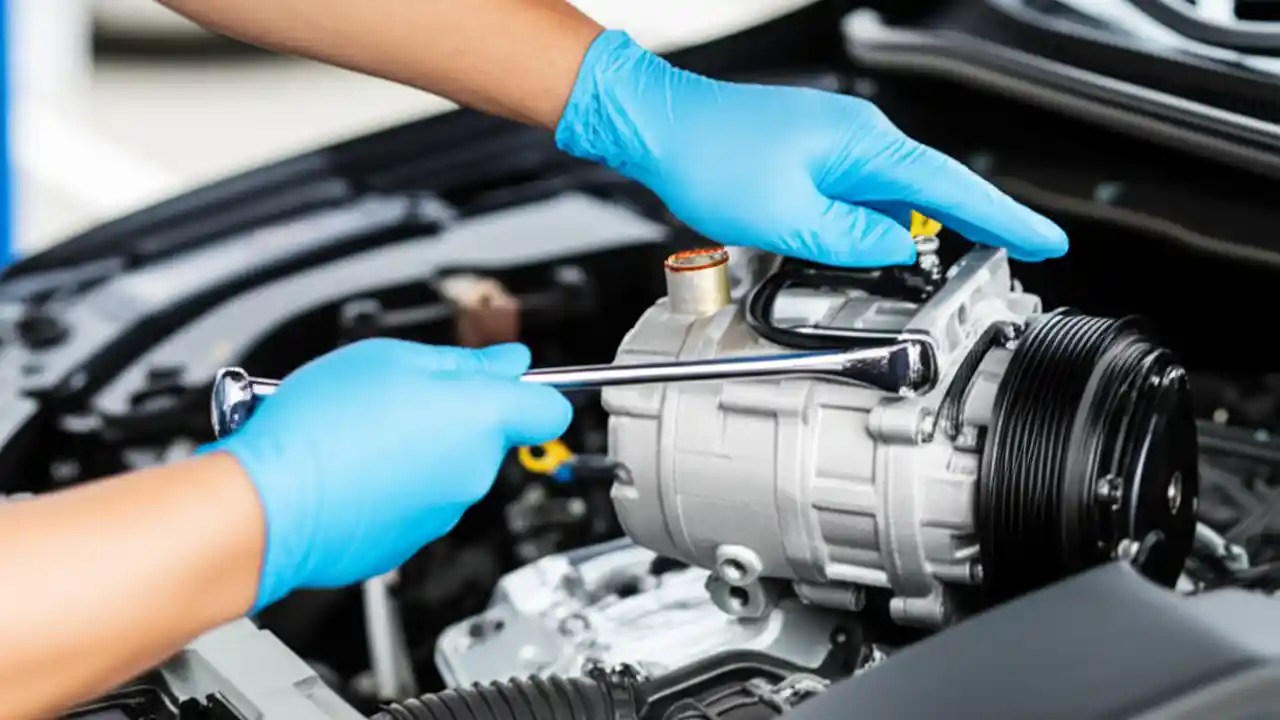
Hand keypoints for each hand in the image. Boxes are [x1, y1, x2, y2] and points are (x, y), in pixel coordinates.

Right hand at [202, 340, 570, 610]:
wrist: (270, 505)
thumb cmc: (322, 428)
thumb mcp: (392, 360)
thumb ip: (463, 362)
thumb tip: (509, 363)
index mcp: (480, 421)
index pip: (549, 411)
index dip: (528, 391)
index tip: (501, 379)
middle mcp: (472, 473)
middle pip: (487, 436)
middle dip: (451, 414)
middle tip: (397, 397)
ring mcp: (442, 513)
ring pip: (447, 469)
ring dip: (416, 449)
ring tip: (359, 433)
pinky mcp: (409, 542)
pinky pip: (414, 502)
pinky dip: (392, 486)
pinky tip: (351, 469)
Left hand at [556, 31, 1066, 266]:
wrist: (659, 125)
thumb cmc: (711, 157)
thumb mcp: (787, 218)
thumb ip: (851, 243)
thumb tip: (897, 252)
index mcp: (864, 148)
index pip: (954, 189)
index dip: (1004, 220)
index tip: (1046, 240)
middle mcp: (858, 139)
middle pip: (931, 193)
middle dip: (969, 231)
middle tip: (1005, 264)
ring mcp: (836, 145)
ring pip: (893, 199)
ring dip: (912, 235)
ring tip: (936, 275)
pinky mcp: (812, 157)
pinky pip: (861, 196)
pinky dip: (873, 227)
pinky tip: (869, 254)